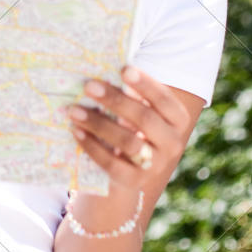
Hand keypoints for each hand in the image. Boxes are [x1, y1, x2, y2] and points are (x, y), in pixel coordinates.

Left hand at [67, 65, 188, 187]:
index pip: (164, 100)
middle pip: (145, 119)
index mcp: (177, 120)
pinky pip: (112, 164)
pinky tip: (76, 131)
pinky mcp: (134, 181)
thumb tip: (103, 72)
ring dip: (98, 123)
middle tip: (89, 86)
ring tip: (74, 110)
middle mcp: (172, 143)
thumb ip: (130, 96)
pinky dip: (92, 146)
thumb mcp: (136, 112)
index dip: (145, 84)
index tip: (123, 69)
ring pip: (128, 142)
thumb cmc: (131, 128)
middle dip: (116, 100)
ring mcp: (155, 165)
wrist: (126, 172)